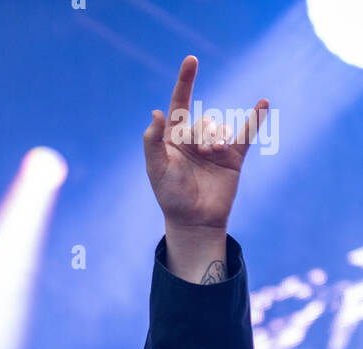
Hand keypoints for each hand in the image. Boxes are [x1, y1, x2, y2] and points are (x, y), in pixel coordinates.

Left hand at [143, 55, 267, 231]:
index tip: (191, 60)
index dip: (185, 82)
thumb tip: (156, 112)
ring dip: (219, 138)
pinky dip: (255, 118)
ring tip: (215, 153)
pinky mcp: (233, 157)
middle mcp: (195, 140)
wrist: (195, 221)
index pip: (179, 104)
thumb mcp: (157, 169)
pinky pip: (246, 133)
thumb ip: (153, 142)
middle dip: (203, 132)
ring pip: (221, 128)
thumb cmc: (171, 196)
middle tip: (202, 152)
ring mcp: (215, 147)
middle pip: (203, 120)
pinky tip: (263, 103)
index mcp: (174, 139)